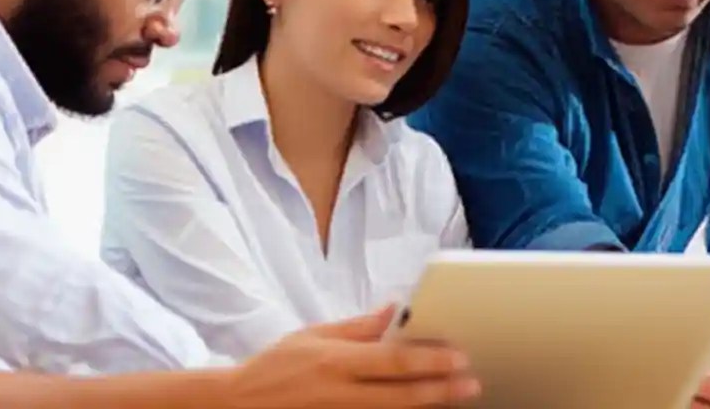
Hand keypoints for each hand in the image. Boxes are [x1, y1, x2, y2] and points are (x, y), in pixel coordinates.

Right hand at [225, 305, 479, 406]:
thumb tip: (392, 310)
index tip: (458, 356)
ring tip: (456, 397)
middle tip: (472, 384)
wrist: (238, 405)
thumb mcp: (312, 336)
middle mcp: (340, 393)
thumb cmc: (276, 368)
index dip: (428, 359)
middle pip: (400, 394)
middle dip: (440, 390)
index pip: (391, 360)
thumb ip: (356, 327)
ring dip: (426, 406)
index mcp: (335, 361)